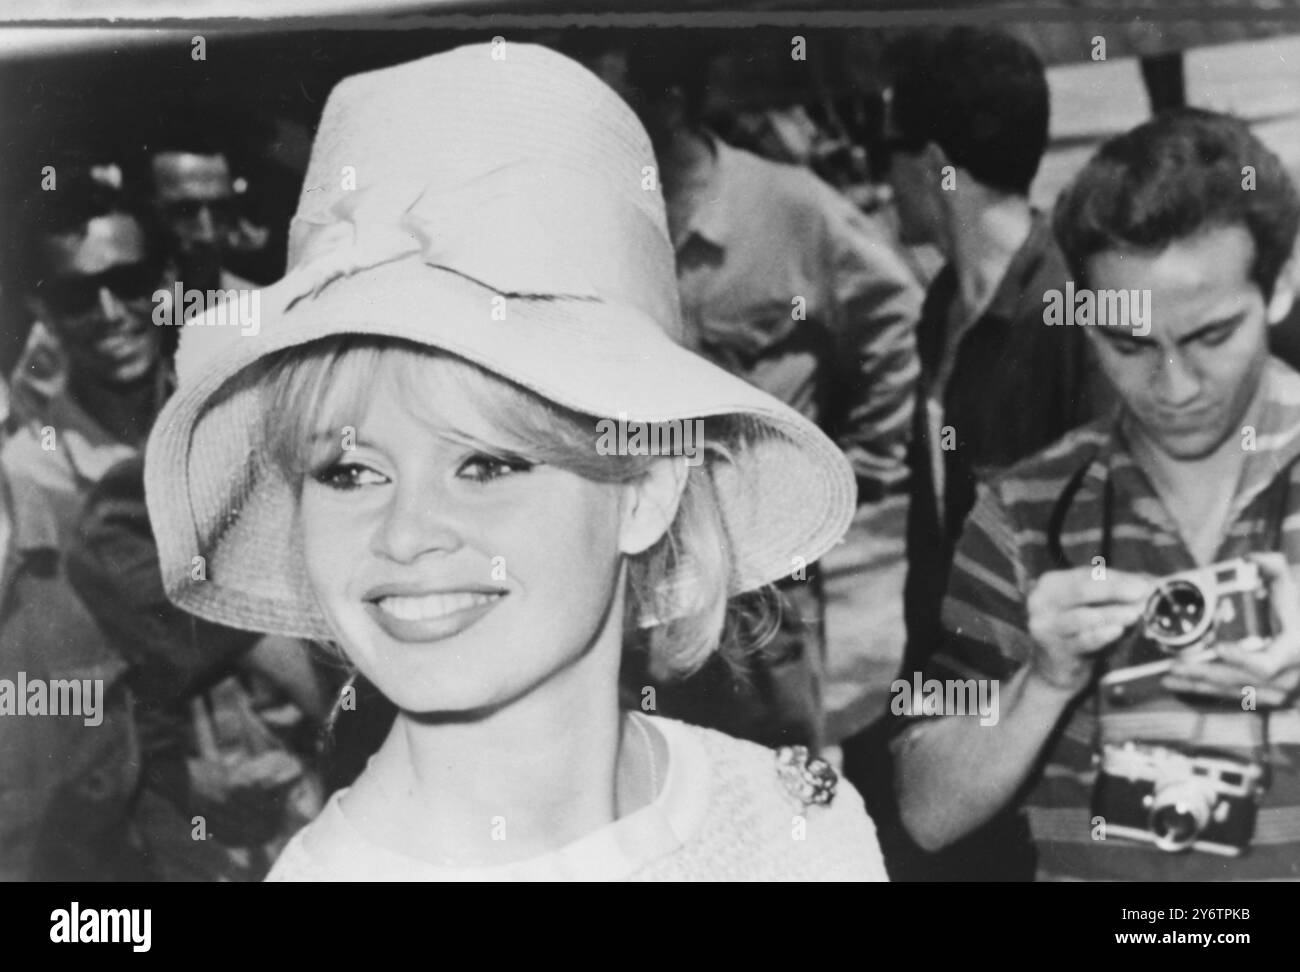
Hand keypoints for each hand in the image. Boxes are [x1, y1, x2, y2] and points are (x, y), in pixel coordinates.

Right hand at [1027, 567, 1154, 693]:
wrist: (1054, 667)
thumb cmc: (1078, 630)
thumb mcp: (1091, 606)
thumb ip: (1115, 592)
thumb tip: (1149, 583)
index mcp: (1051, 583)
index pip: (1087, 575)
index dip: (1117, 579)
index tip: (1145, 583)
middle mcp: (1041, 601)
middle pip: (1080, 590)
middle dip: (1114, 590)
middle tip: (1141, 592)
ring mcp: (1045, 626)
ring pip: (1081, 617)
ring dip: (1112, 614)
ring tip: (1135, 613)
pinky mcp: (1054, 650)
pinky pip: (1081, 641)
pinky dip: (1101, 636)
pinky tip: (1117, 631)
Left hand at [1163, 553, 1299, 707]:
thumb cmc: (1299, 614)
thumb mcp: (1291, 589)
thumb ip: (1274, 569)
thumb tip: (1251, 557)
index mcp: (1292, 650)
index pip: (1265, 665)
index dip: (1243, 659)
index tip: (1221, 648)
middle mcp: (1285, 677)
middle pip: (1239, 681)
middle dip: (1204, 673)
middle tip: (1174, 666)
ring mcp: (1276, 691)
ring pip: (1232, 692)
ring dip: (1199, 685)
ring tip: (1168, 678)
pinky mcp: (1265, 697)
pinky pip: (1232, 697)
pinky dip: (1206, 690)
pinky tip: (1181, 685)